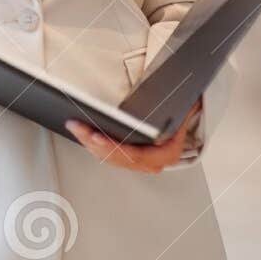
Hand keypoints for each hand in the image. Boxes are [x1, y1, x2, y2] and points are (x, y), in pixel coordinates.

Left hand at [67, 101, 201, 173]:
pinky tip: (81, 134)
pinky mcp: (128, 157)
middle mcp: (153, 161)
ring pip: (110, 157)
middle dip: (94, 143)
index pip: (137, 155)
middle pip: (118, 157)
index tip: (96, 137)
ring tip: (75, 127)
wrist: (184, 116)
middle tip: (79, 128)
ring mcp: (140, 161)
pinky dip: (93, 145)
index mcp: (167, 152)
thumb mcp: (182, 106)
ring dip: (90, 144)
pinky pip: (108, 155)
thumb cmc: (180, 112)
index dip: (114, 147)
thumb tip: (176, 98)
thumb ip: (178, 106)